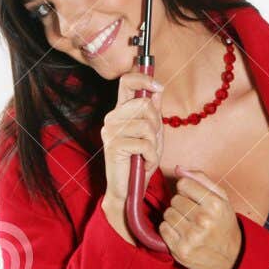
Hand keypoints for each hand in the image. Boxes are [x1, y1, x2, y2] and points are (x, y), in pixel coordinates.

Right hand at [100, 71, 164, 203]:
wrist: (128, 189)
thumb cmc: (140, 161)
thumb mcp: (153, 135)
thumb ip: (153, 113)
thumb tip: (157, 91)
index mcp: (121, 111)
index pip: (127, 82)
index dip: (144, 78)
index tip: (158, 87)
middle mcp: (112, 118)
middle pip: (144, 103)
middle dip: (156, 123)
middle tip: (152, 141)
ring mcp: (110, 131)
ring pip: (146, 125)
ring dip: (154, 144)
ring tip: (147, 155)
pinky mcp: (113, 145)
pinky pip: (144, 144)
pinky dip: (151, 156)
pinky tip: (145, 163)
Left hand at [159, 166, 242, 268]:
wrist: (231, 257)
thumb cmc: (224, 224)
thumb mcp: (221, 198)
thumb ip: (201, 180)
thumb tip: (178, 169)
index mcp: (215, 204)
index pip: (183, 184)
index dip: (186, 190)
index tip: (193, 198)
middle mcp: (204, 220)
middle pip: (174, 199)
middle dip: (181, 204)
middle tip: (192, 213)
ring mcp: (191, 237)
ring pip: (167, 213)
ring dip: (174, 217)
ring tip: (187, 223)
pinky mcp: (181, 250)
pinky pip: (163, 229)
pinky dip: (169, 229)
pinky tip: (181, 233)